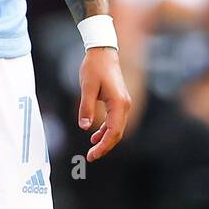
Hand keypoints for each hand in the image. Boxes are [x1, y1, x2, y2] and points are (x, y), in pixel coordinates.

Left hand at [79, 46, 130, 161]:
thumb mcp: (87, 88)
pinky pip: (114, 121)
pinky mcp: (119, 101)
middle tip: (90, 157)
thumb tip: (84, 127)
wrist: (103, 52)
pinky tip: (95, 136)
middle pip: (117, 133)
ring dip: (105, 140)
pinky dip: (106, 130)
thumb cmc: (94, 67)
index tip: (92, 155)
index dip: (103, 146)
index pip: (113, 131)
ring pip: (117, 128)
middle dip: (105, 147)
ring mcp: (123, 103)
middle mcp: (124, 105)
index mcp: (118, 103)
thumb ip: (86, 108)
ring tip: (92, 149)